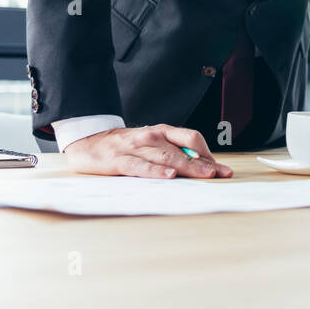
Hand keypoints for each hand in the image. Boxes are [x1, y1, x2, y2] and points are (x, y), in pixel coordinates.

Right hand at [64, 124, 233, 178]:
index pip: (192, 138)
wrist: (88, 141)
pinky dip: (156, 171)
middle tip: (220, 174)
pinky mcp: (120, 161)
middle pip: (183, 150)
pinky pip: (141, 167)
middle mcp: (152, 137)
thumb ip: (171, 152)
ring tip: (204, 175)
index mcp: (162, 132)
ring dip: (188, 167)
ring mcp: (136, 148)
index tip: (221, 168)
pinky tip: (169, 176)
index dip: (207, 153)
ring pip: (167, 157)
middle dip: (204, 163)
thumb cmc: (125, 146)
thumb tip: (199, 166)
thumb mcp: (150, 144)